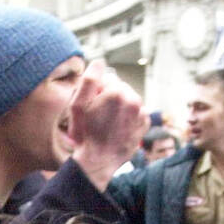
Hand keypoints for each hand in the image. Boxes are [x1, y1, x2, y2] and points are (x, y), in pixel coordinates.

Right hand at [69, 59, 149, 191]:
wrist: (98, 161)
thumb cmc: (85, 134)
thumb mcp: (78, 105)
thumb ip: (88, 79)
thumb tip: (99, 62)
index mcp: (117, 92)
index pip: (107, 79)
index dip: (96, 91)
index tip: (92, 106)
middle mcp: (134, 100)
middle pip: (120, 88)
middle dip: (110, 97)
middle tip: (99, 116)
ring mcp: (142, 112)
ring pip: (128, 99)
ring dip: (120, 106)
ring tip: (109, 123)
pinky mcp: (145, 123)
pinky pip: (136, 112)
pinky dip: (128, 117)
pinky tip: (118, 127)